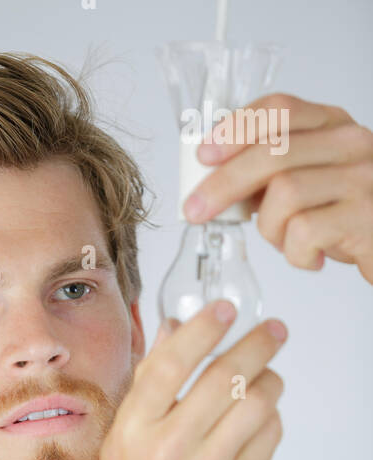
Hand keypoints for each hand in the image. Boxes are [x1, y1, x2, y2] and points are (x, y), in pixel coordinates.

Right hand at [97, 302, 286, 459]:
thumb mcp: (122, 446)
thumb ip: (147, 387)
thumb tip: (172, 330)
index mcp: (133, 432)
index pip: (171, 362)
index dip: (204, 328)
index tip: (226, 308)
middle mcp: (169, 449)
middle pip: (226, 376)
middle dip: (258, 344)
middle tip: (273, 331)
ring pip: (257, 404)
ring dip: (270, 382)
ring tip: (268, 379)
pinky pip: (269, 438)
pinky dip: (271, 421)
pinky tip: (262, 421)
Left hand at [182, 94, 372, 284]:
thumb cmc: (347, 216)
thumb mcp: (312, 182)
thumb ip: (272, 172)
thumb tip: (212, 179)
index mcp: (332, 125)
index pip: (279, 109)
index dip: (236, 129)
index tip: (203, 155)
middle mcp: (350, 142)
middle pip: (272, 153)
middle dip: (224, 185)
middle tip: (196, 211)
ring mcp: (361, 176)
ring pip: (284, 193)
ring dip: (269, 228)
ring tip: (285, 241)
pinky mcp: (366, 215)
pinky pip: (304, 232)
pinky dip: (295, 253)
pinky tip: (310, 257)